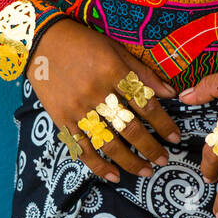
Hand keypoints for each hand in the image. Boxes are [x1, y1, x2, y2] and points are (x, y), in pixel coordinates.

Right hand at [26, 18, 181, 183]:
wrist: (43, 42)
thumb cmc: (84, 43)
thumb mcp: (116, 50)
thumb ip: (142, 73)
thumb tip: (171, 93)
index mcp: (114, 71)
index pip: (145, 103)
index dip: (163, 123)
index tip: (175, 138)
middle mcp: (97, 92)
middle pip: (129, 127)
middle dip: (150, 147)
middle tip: (163, 160)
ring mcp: (78, 108)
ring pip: (108, 142)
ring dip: (129, 161)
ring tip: (145, 172)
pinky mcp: (62, 119)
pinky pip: (82, 148)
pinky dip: (98, 165)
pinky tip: (113, 176)